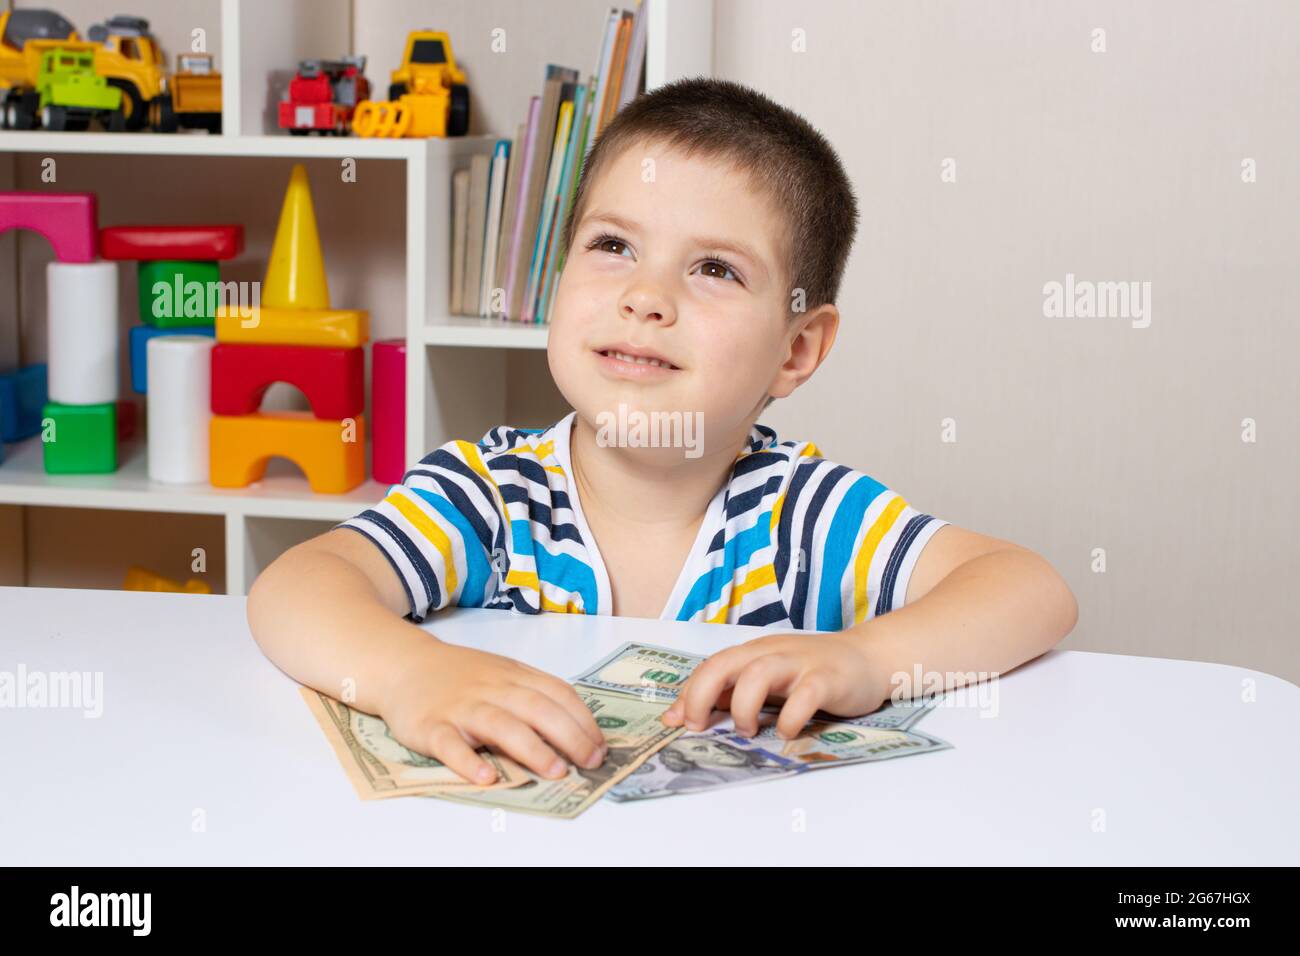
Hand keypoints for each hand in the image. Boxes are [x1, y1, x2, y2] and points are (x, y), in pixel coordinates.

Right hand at [380, 640, 607, 784]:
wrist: (404, 664)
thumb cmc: (461, 675)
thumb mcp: (502, 673)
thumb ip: (533, 694)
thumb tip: (577, 729)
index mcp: (514, 676)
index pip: (558, 693)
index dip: (583, 719)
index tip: (601, 745)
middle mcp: (492, 689)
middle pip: (537, 708)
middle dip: (570, 735)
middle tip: (591, 762)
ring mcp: (462, 707)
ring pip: (500, 724)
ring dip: (531, 748)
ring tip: (556, 771)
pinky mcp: (431, 726)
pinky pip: (450, 744)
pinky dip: (467, 761)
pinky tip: (485, 778)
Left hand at [660, 633, 889, 738]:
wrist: (870, 658)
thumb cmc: (813, 672)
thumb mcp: (769, 677)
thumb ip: (733, 692)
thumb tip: (687, 713)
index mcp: (754, 652)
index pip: (711, 665)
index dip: (688, 693)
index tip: (675, 721)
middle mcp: (773, 652)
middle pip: (725, 663)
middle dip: (701, 695)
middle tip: (698, 726)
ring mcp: (801, 663)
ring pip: (759, 673)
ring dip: (744, 706)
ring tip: (746, 731)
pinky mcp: (828, 678)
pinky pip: (805, 695)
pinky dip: (790, 718)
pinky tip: (785, 732)